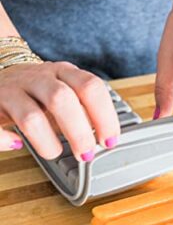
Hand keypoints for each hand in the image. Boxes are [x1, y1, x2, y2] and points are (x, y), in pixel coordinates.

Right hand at [0, 62, 119, 159]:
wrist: (2, 71)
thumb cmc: (41, 90)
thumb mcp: (67, 90)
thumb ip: (85, 108)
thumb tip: (107, 137)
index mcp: (65, 73)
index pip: (91, 88)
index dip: (105, 116)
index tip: (110, 141)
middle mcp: (40, 78)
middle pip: (62, 99)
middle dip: (79, 133)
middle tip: (86, 154)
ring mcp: (13, 90)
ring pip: (31, 117)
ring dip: (47, 142)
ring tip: (54, 152)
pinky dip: (4, 140)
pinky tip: (16, 143)